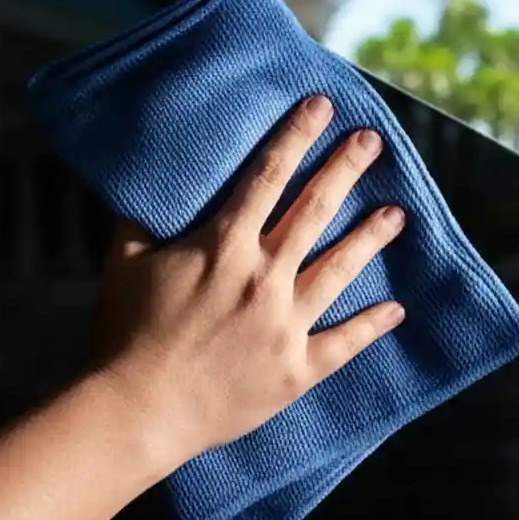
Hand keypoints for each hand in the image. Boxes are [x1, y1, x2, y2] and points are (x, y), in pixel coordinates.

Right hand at [92, 95, 405, 457]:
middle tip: (372, 142)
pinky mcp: (295, 370)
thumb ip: (139, 220)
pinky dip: (371, 326)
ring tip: (396, 214)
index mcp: (224, 245)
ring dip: (370, 238)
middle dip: (345, 170)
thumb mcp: (122, 263)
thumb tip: (146, 183)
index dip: (297, 136)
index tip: (322, 107)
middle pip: (315, 211)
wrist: (136, 412)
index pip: (269, 176)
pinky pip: (344, 343)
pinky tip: (396, 309)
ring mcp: (285, 324)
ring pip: (339, 268)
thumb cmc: (123, 335)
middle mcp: (263, 277)